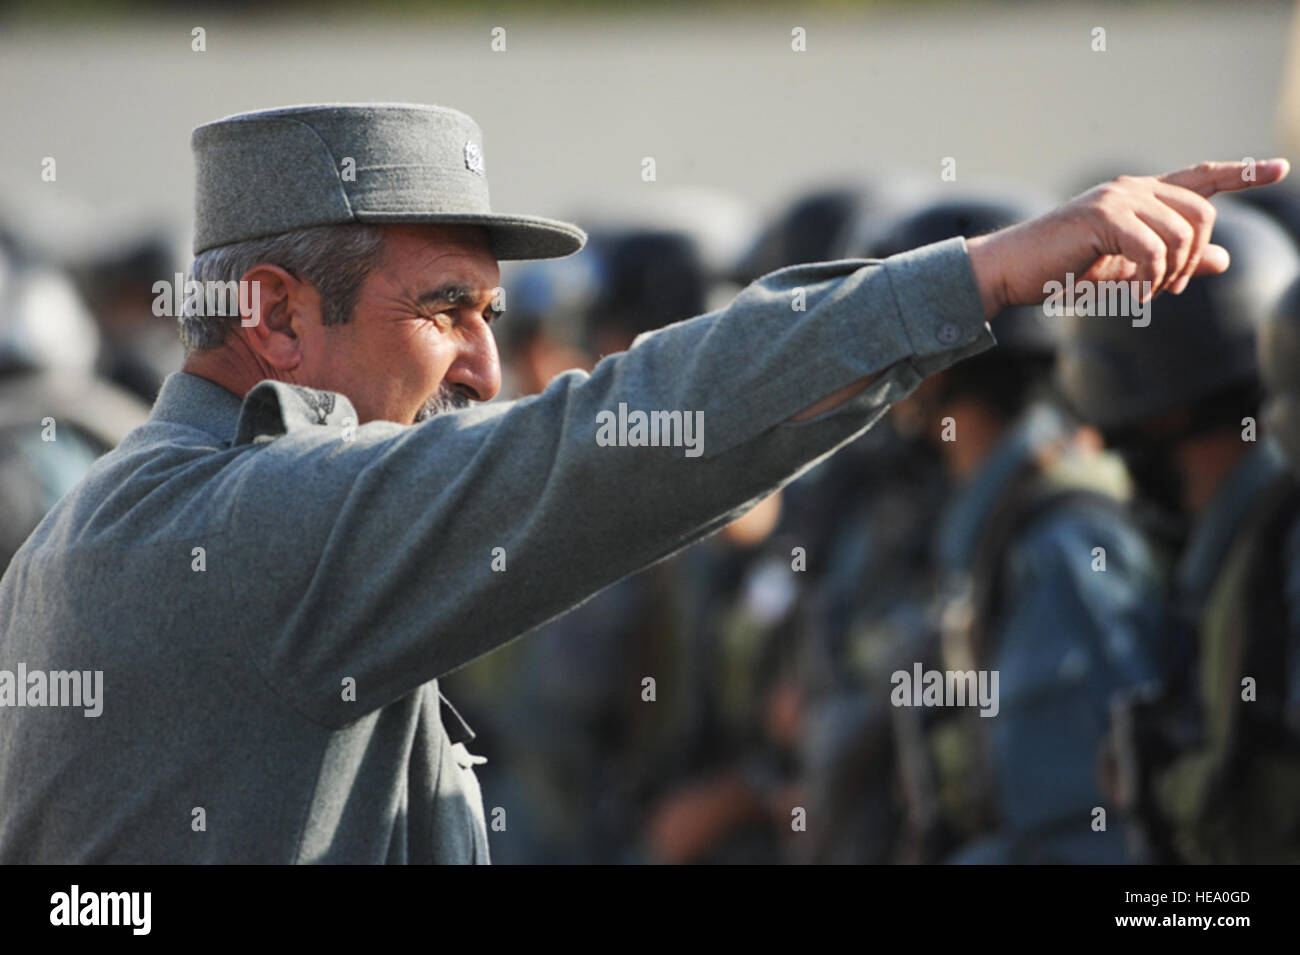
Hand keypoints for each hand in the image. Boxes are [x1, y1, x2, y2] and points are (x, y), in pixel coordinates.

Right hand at [966, 159, 1290, 317]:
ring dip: (1171, 274)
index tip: (1281, 167)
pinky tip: (1134, 292)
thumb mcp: (1126, 270)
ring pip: (1181, 234)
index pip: (1201, 177)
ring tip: (1145, 293)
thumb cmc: (1060, 271)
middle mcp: (1132, 188)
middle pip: (1202, 214)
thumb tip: (1224, 259)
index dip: (1242, 172)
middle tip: (1169, 289)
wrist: (1010, 271)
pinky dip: (1151, 278)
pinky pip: (1154, 250)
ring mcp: (1118, 198)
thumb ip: (1174, 261)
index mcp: (1138, 195)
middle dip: (1195, 259)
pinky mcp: (1104, 217)